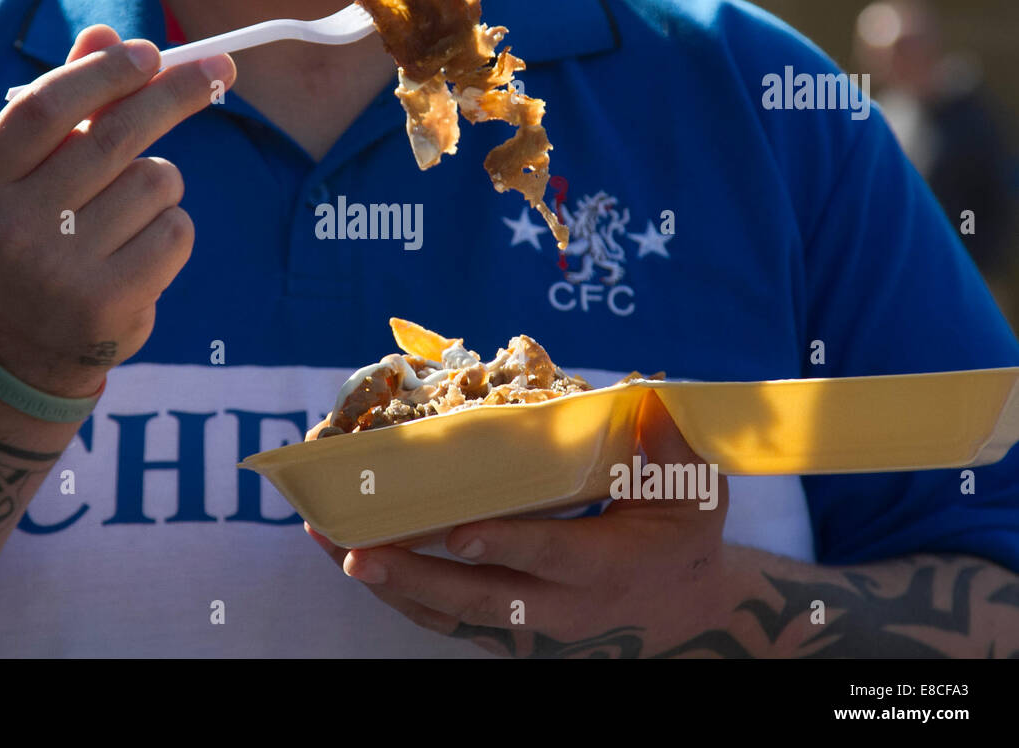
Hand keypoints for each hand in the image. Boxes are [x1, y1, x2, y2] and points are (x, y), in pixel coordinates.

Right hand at [0, 25, 234, 398]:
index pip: (45, 107)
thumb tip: (108, 32)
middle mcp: (16, 224)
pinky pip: (176, 230)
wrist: (20, 342)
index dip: (103, 72)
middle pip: (115, 136)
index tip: (151, 50)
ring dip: (161, 182)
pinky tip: (141, 249)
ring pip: (155, 182)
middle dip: (174, 94)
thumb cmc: (36, 230)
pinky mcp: (110, 303)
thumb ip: (69, 101)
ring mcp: (62, 269)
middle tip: (219, 69)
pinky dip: (173, 227)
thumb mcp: (32, 169)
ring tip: (128, 212)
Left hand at [304, 392, 730, 656]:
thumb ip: (674, 451)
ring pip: (451, 614)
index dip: (503, 546)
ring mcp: (528, 628)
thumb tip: (650, 395)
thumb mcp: (695, 497)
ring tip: (334, 549)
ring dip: (391, 585)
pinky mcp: (507, 633)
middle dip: (416, 577)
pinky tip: (354, 561)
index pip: (548, 559)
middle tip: (357, 552)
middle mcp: (560, 607)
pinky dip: (400, 595)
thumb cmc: (681, 543)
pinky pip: (447, 620)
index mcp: (605, 568)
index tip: (456, 533)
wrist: (682, 618)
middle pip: (479, 598)